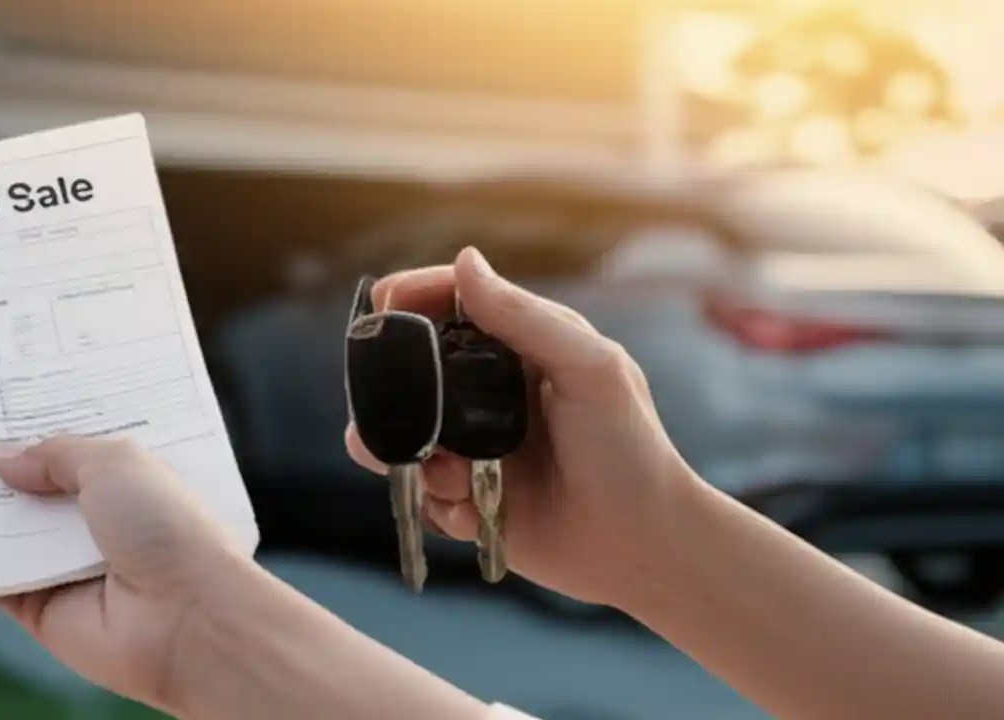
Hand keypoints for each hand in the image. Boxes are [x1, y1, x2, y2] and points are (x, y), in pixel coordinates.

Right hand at [0, 436, 248, 710]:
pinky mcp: (40, 607)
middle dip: (1, 465)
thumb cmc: (166, 528)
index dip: (43, 428)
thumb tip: (1, 457)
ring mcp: (67, 566)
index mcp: (131, 483)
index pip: (80, 451)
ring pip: (8, 532)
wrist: (184, 618)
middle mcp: (100, 523)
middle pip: (38, 489)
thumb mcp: (115, 464)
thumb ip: (57, 455)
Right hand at [346, 247, 698, 606]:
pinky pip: (423, 494)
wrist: (642, 545)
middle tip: (404, 413)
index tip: (383, 307)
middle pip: (412, 370)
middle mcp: (490, 392)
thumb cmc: (629, 449)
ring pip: (405, 436)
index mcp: (520, 347)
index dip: (411, 297)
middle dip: (397, 392)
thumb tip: (464, 259)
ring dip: (415, 456)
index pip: (450, 303)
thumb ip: (525, 317)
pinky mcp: (468, 498)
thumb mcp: (589, 370)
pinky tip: (475, 513)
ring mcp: (476, 445)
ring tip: (452, 476)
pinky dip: (439, 503)